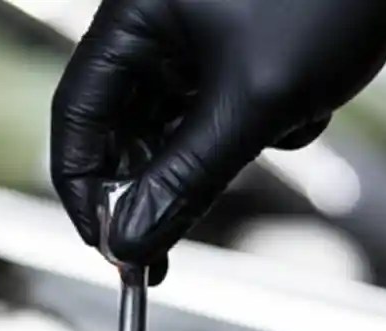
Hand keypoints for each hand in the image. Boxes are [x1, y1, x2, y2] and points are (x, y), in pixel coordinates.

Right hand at [52, 0, 385, 271]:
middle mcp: (156, 23)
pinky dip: (262, 126)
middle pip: (125, 127)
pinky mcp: (239, 45)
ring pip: (181, 127)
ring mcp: (198, 34)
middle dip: (157, 185)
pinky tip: (308, 107)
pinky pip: (225, 109)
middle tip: (167, 252)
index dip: (84, 190)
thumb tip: (130, 242)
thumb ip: (184, 180)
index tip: (108, 249)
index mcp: (135, 16)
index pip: (77, 116)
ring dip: (224, 153)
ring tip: (284, 129)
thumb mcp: (252, 104)